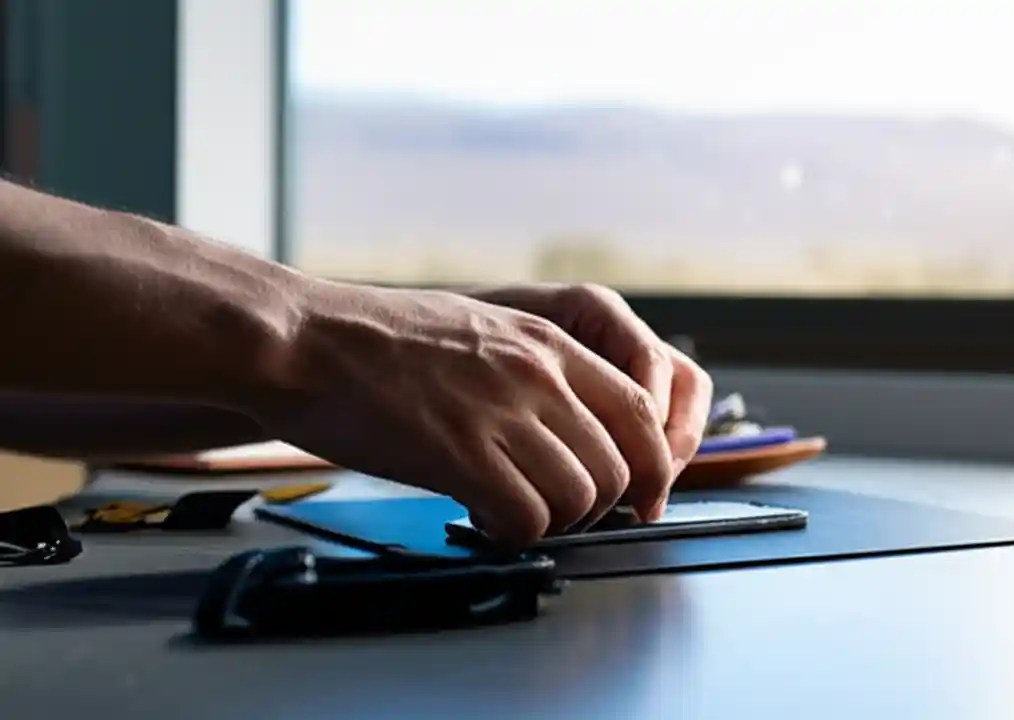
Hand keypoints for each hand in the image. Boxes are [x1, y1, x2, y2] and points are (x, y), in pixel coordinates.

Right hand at [244, 281, 672, 547]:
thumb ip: (533, 370)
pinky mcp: (462, 454)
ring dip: (554, 523)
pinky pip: (528, 519)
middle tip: (560, 517)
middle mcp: (538, 373)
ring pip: (582, 497)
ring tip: (512, 515)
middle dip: (601, 507)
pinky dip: (513, 535)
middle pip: (620, 464)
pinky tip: (481, 520)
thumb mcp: (479, 330)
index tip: (640, 498)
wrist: (304, 340)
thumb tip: (568, 425)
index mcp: (547, 340)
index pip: (640, 409)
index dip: (651, 464)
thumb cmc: (378, 341)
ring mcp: (502, 412)